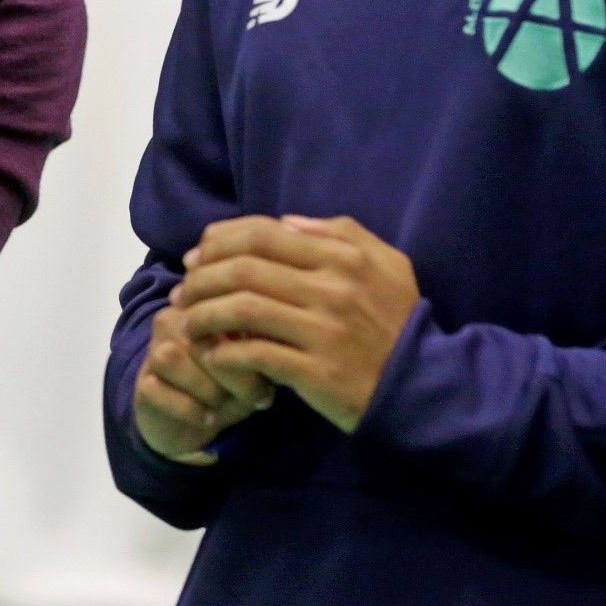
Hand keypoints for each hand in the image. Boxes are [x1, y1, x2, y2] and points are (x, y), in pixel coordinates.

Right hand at [133, 295, 274, 464]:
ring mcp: (152, 351)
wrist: (192, 424)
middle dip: (233, 374)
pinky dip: (188, 409)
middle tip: (255, 397)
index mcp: (204, 308)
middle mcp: (174, 321)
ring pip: (170, 358)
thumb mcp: (253, 372)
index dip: (248, 347)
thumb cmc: (227, 389)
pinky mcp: (142, 384)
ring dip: (206, 389)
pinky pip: (156, 390)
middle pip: (198, 338)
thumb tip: (269, 352)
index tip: (269, 376)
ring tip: (224, 404)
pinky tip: (207, 418)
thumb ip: (260, 354)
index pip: (222, 312)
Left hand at [173, 215, 419, 433]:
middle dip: (202, 277)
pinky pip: (255, 355)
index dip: (218, 241)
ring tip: (187, 322)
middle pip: (244, 269)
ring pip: (242, 310)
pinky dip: (225, 353)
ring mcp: (322, 330)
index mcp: (342, 256)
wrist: (423, 383)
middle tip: (183, 290)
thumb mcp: (386, 263)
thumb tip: (287, 221)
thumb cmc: (398, 319)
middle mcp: (330, 288)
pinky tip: (213, 355)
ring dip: (204, 314)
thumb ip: (340, 232)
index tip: (196, 255)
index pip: (263, 234)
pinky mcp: (315, 371)